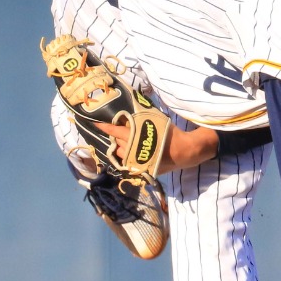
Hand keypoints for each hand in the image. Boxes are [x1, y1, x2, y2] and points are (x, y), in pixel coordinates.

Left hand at [93, 122, 218, 173]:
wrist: (185, 152)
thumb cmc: (171, 134)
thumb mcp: (157, 121)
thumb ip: (143, 118)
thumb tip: (132, 111)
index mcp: (136, 137)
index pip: (115, 131)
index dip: (105, 127)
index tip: (96, 124)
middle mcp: (133, 150)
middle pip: (117, 142)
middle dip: (116, 136)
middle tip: (118, 131)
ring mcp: (136, 161)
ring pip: (121, 154)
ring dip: (121, 147)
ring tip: (125, 143)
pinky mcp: (141, 168)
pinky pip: (129, 163)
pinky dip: (128, 157)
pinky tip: (131, 153)